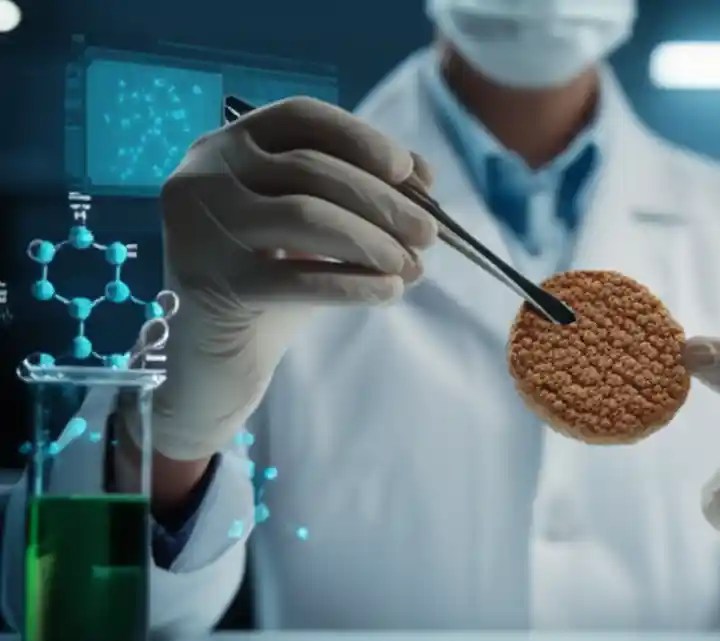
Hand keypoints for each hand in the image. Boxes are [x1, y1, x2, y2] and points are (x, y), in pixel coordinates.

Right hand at [121, 97, 438, 461]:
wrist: (215, 353)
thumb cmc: (272, 277)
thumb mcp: (315, 226)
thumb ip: (360, 191)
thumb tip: (424, 174)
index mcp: (228, 144)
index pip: (299, 117)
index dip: (359, 137)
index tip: (407, 169)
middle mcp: (203, 174)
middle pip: (310, 169)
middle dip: (382, 201)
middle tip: (428, 234)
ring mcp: (200, 227)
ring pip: (305, 216)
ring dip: (372, 240)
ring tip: (412, 266)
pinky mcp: (210, 282)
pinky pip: (298, 277)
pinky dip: (353, 284)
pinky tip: (388, 292)